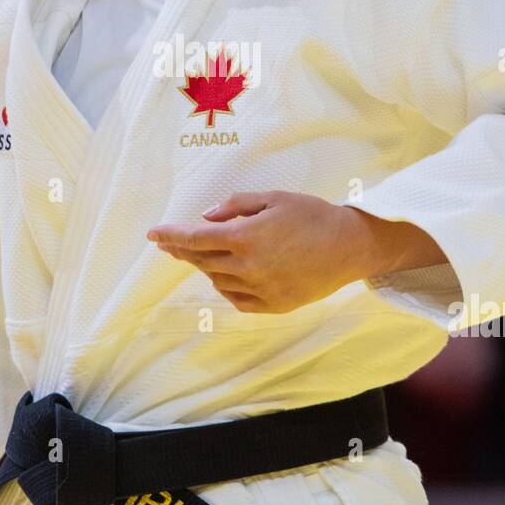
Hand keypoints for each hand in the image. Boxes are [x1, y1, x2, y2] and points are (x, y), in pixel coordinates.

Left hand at [146, 189, 371, 312]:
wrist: (350, 247)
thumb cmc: (312, 215)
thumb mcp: (273, 198)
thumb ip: (235, 206)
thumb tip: (206, 217)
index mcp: (245, 237)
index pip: (194, 239)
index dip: (170, 236)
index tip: (153, 235)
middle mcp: (247, 267)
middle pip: (202, 261)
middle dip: (183, 251)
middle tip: (171, 244)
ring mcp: (260, 289)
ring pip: (218, 280)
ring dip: (207, 266)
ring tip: (206, 254)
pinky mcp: (273, 306)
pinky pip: (237, 299)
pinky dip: (226, 286)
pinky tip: (228, 275)